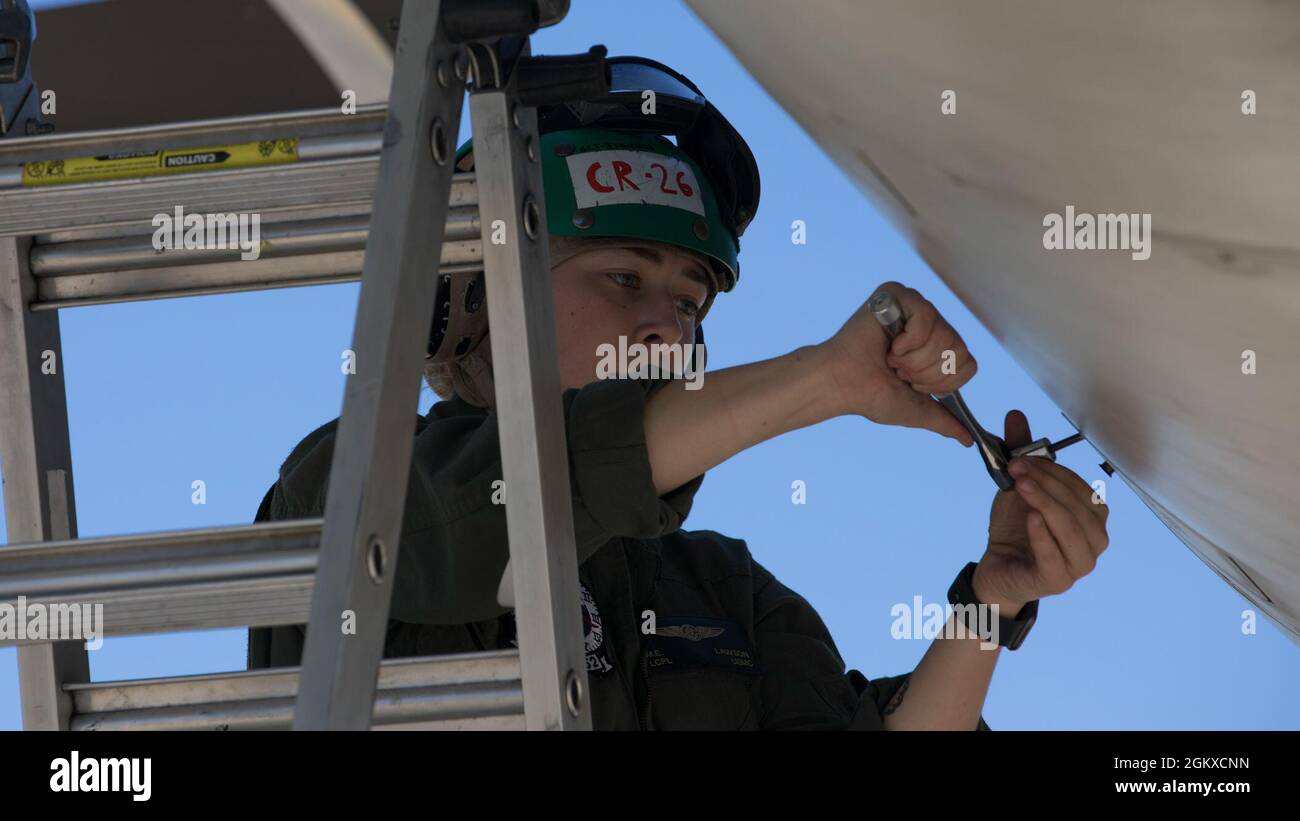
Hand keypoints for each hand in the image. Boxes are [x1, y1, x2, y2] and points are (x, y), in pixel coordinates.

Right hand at [817, 282, 976, 444]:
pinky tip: (890, 344)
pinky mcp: (898, 294)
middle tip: (899, 371)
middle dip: (926, 372)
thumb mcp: (916, 410)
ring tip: (890, 358)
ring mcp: (914, 306)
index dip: (942, 382)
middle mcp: (928, 323)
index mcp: (934, 346)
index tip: (914, 384)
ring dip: (914, 359)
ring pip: (944, 336)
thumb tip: (967, 440)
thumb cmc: (871, 394)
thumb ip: (944, 420)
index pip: (967, 364)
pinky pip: (927, 317)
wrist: (842, 384)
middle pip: (959, 350)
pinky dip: (909, 340)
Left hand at [972, 410, 1110, 615]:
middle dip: (1049, 484)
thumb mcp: (1018, 486)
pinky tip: (1030, 517)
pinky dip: (1044, 537)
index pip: (1082, 490)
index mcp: (1093, 518)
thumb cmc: (1015, 528)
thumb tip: (1015, 414)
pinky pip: (1056, 560)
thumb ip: (1021, 453)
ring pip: (1072, 532)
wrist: (996, 566)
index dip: (1055, 472)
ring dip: (1047, 505)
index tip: (1022, 458)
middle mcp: (1094, 542)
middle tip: (1017, 469)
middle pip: (1080, 509)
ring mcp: (1078, 565)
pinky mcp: (1056, 582)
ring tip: (1021, 487)